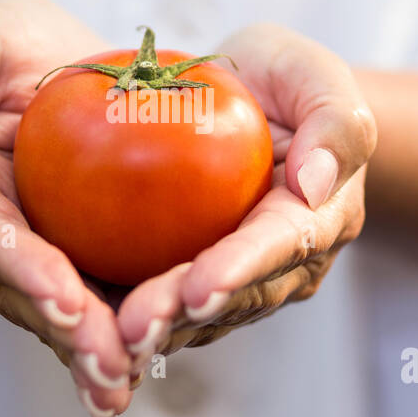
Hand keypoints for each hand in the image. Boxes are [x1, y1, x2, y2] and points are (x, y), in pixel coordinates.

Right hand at [0, 0, 138, 416]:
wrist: (33, 61)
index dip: (23, 270)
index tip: (63, 297)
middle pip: (23, 295)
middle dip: (66, 334)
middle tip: (108, 364)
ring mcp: (34, 257)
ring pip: (60, 314)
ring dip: (91, 354)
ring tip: (121, 385)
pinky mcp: (80, 260)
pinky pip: (102, 300)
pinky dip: (123, 335)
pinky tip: (148, 367)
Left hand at [116, 24, 376, 370]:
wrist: (251, 100)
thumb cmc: (286, 80)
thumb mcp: (315, 75)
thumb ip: (334, 123)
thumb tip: (313, 184)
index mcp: (322, 217)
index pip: (281, 246)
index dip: (240, 270)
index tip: (200, 289)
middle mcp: (284, 264)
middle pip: (233, 297)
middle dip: (183, 316)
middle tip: (135, 328)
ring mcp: (240, 281)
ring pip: (196, 316)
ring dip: (154, 330)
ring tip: (107, 341)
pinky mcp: (193, 283)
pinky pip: (161, 306)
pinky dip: (124, 320)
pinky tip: (83, 329)